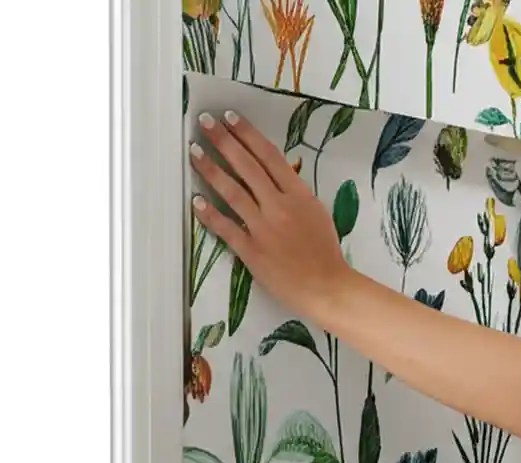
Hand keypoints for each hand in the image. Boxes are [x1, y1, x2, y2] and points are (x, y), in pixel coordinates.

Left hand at [188, 109, 353, 318]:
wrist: (327, 286)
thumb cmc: (324, 251)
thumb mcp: (316, 211)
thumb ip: (294, 193)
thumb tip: (272, 174)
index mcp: (299, 194)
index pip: (269, 156)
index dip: (247, 134)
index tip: (230, 117)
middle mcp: (280, 205)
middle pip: (247, 166)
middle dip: (224, 141)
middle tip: (204, 122)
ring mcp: (264, 228)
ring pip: (232, 192)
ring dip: (211, 170)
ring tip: (193, 152)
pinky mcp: (252, 251)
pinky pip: (226, 228)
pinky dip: (209, 214)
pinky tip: (195, 199)